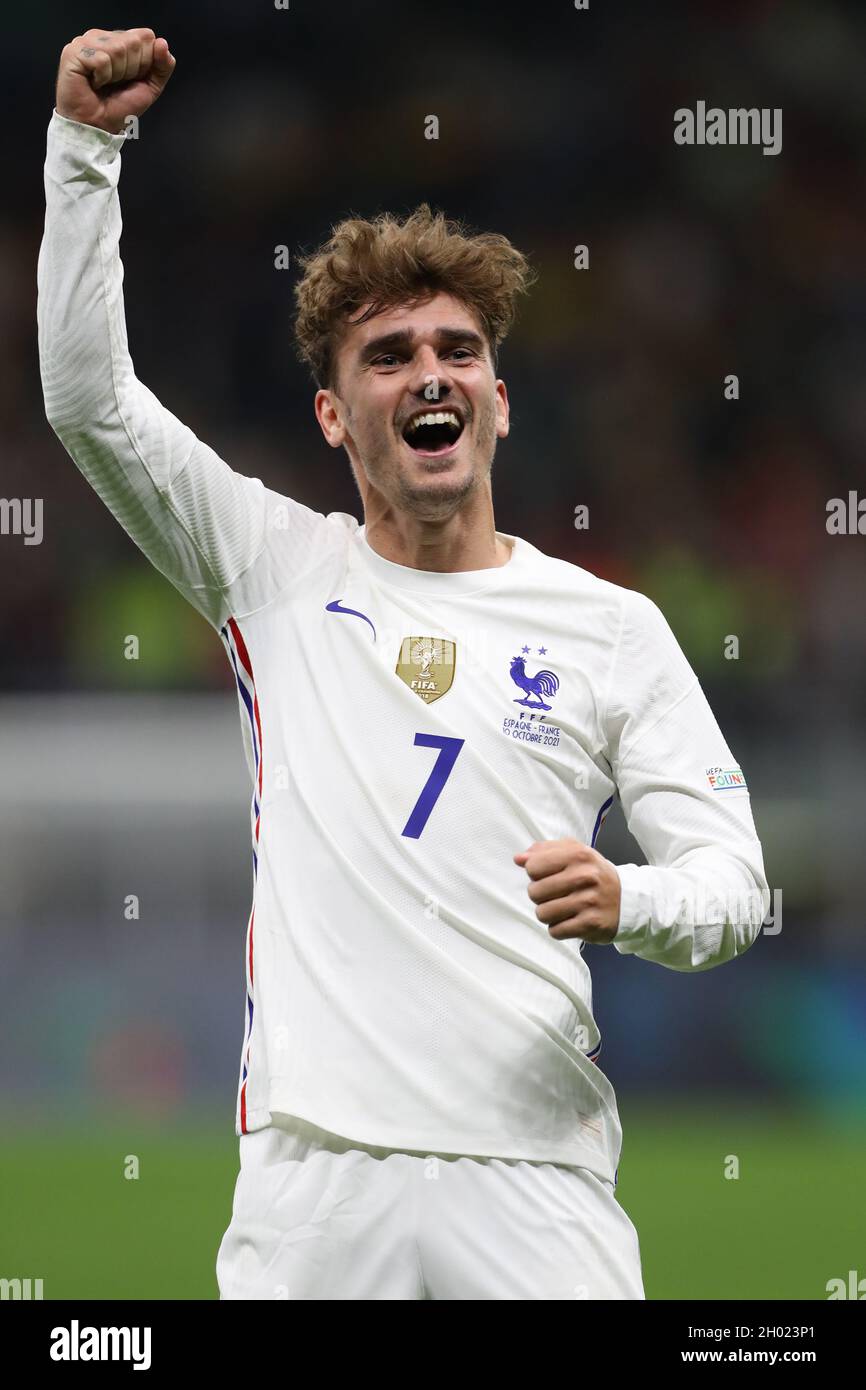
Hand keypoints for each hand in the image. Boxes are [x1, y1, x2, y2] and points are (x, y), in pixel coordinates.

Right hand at [55, 27, 175, 134]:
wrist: (99, 126)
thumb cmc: (119, 107)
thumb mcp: (150, 87)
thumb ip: (162, 66)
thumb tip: (163, 43)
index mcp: (119, 40)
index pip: (145, 36)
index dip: (145, 62)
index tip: (131, 79)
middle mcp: (101, 36)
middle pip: (133, 41)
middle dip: (131, 70)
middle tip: (116, 84)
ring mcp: (85, 42)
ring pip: (118, 48)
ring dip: (117, 74)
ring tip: (104, 84)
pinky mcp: (73, 52)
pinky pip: (102, 59)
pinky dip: (103, 77)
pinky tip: (93, 83)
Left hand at [513, 837, 620, 942]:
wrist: (627, 899)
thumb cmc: (593, 873)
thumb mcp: (574, 853)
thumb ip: (544, 851)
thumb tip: (518, 859)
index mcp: (578, 855)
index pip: (533, 866)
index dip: (535, 873)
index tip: (548, 876)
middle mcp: (584, 876)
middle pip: (534, 892)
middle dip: (541, 895)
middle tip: (556, 894)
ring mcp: (588, 902)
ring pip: (542, 913)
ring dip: (548, 913)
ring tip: (562, 908)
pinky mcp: (591, 924)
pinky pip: (555, 930)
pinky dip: (559, 928)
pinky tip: (570, 920)